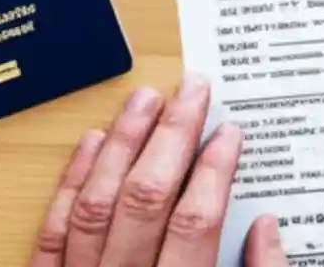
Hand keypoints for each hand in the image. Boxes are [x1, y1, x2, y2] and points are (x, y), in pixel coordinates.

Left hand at [29, 76, 286, 266]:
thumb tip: (269, 230)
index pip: (195, 224)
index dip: (215, 172)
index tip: (230, 131)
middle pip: (146, 201)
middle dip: (173, 137)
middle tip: (193, 91)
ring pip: (98, 205)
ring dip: (123, 145)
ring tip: (145, 100)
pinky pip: (54, 232)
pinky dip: (73, 184)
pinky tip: (91, 143)